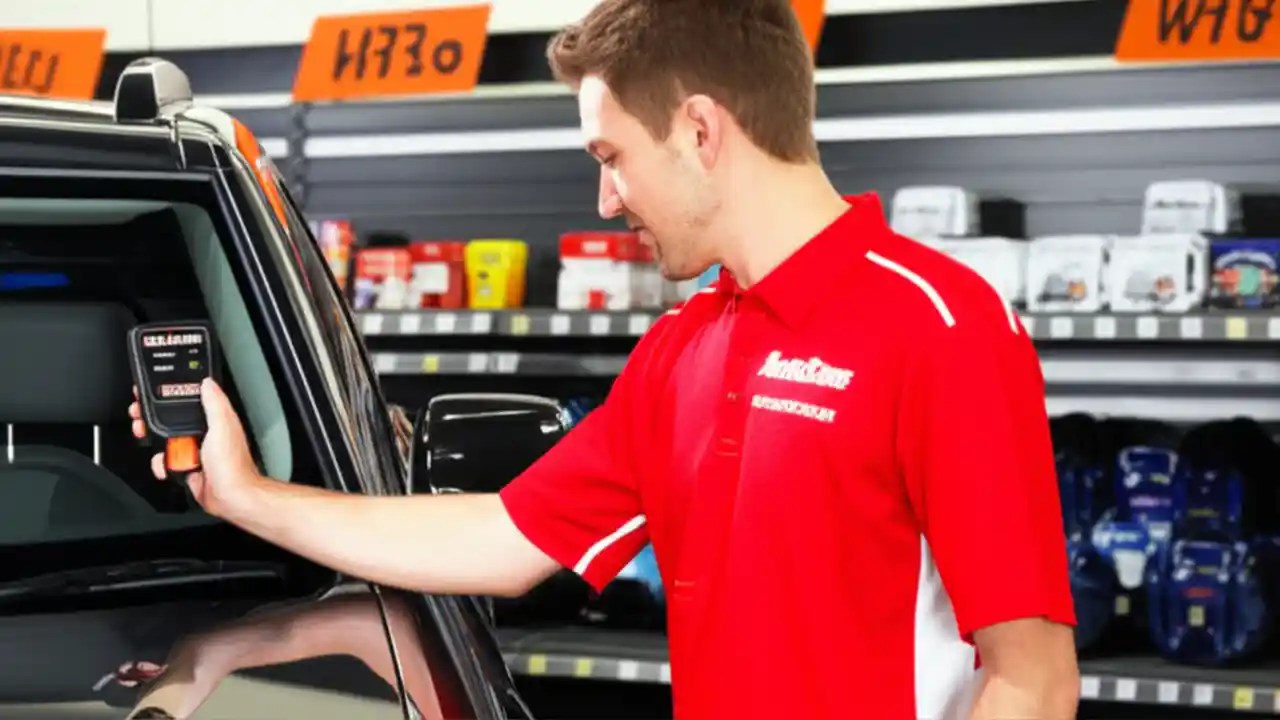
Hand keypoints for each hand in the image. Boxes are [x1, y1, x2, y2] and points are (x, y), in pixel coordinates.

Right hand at [128, 378, 260, 518]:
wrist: (229, 497)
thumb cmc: (232, 464)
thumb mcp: (223, 425)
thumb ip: (215, 403)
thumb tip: (208, 382)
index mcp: (215, 421)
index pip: (190, 402)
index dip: (171, 397)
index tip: (154, 394)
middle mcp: (204, 435)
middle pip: (172, 421)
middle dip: (153, 419)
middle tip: (140, 418)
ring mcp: (194, 452)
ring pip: (165, 442)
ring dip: (157, 443)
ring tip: (153, 442)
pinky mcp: (186, 468)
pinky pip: (166, 462)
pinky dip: (161, 464)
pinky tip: (166, 465)